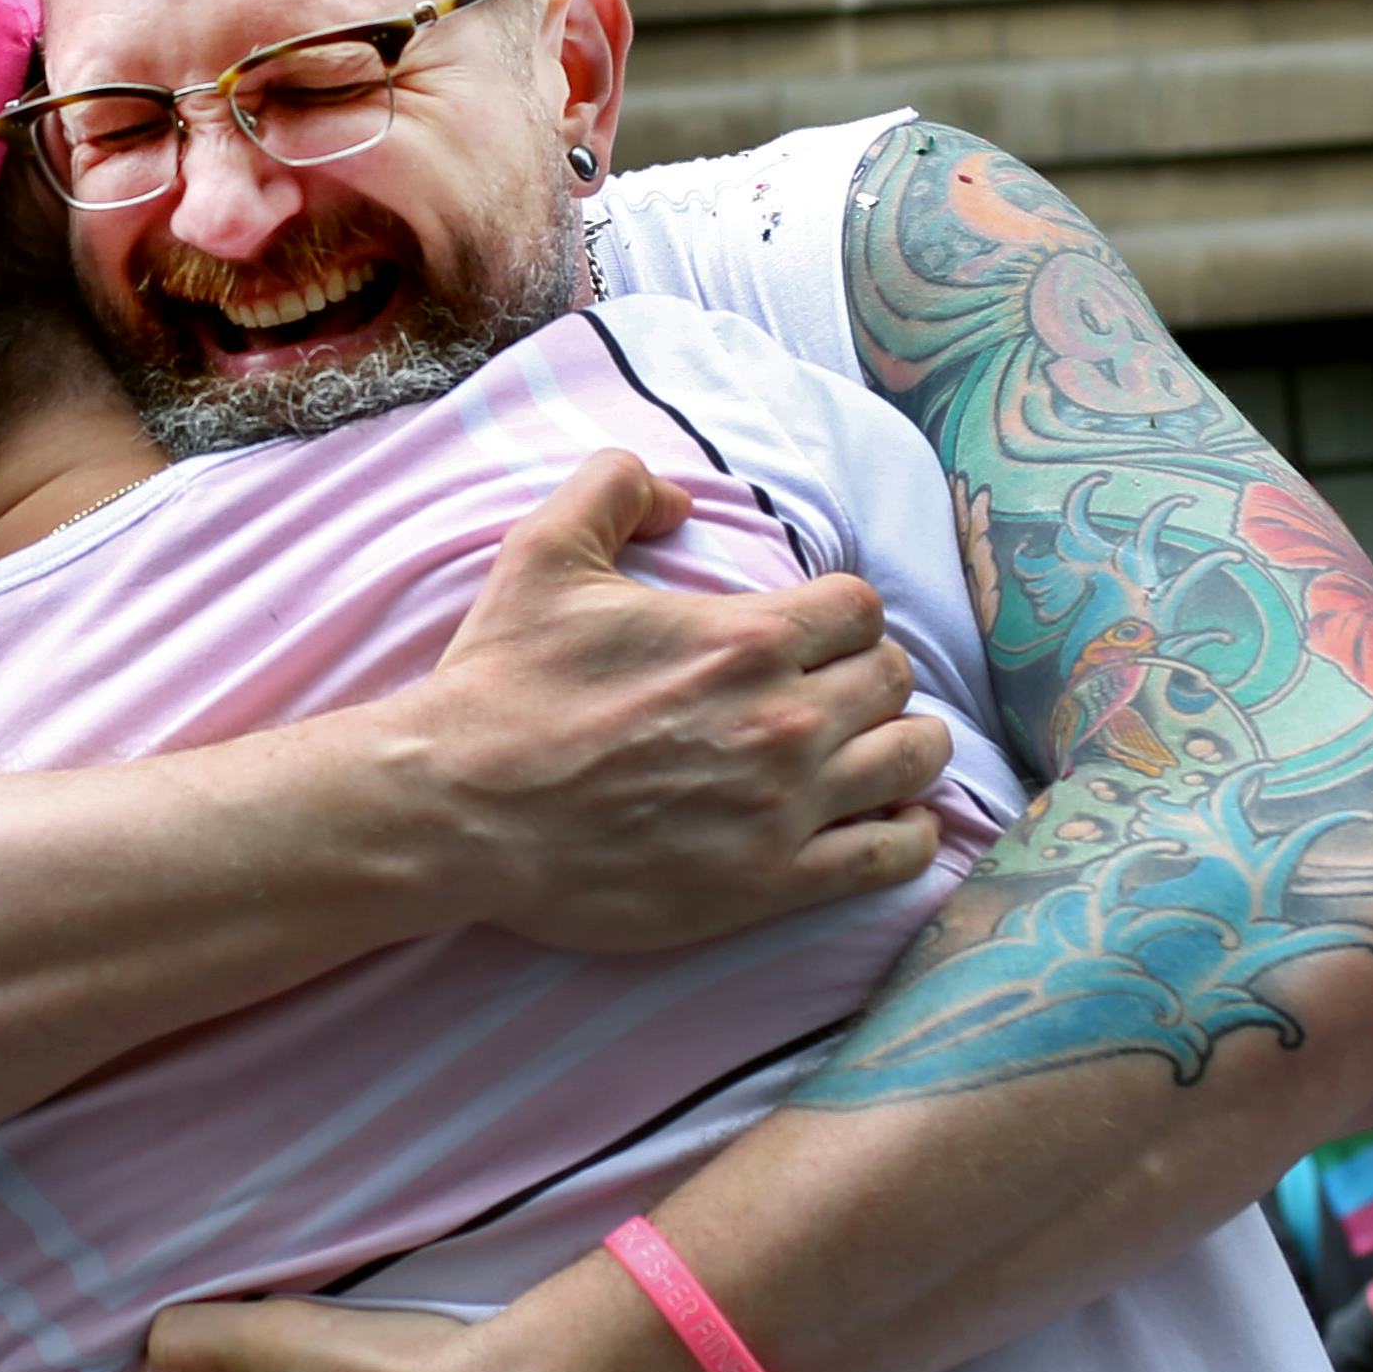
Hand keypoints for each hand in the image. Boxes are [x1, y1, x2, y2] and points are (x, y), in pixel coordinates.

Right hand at [417, 453, 957, 952]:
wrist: (458, 810)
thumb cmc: (500, 685)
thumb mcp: (543, 552)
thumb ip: (617, 488)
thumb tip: (680, 497)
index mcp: (744, 638)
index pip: (862, 608)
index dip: (839, 617)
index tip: (808, 637)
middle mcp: (782, 718)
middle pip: (893, 678)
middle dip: (866, 678)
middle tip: (826, 694)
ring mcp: (784, 807)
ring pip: (914, 758)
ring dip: (901, 746)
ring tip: (866, 753)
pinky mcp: (772, 883)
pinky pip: (895, 855)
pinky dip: (908, 834)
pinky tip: (888, 822)